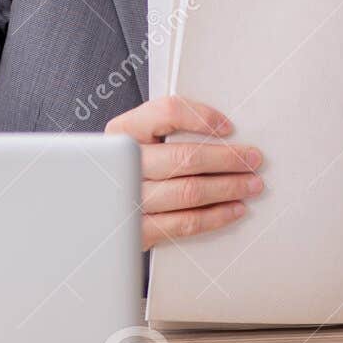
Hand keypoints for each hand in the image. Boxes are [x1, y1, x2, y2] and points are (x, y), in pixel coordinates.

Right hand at [105, 96, 263, 250]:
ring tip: (251, 184)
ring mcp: (129, 200)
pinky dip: (216, 216)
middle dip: (228, 159)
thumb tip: (221, 130)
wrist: (89, 208)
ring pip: (190, 191)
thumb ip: (163, 129)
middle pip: (185, 157)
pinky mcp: (138, 231)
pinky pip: (185, 223)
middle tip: (253, 160)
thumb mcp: (133, 140)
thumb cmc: (123, 169)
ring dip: (228, 188)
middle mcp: (123, 164)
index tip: (229, 127)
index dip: (202, 117)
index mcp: (122, 131)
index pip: (166, 112)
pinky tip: (234, 209)